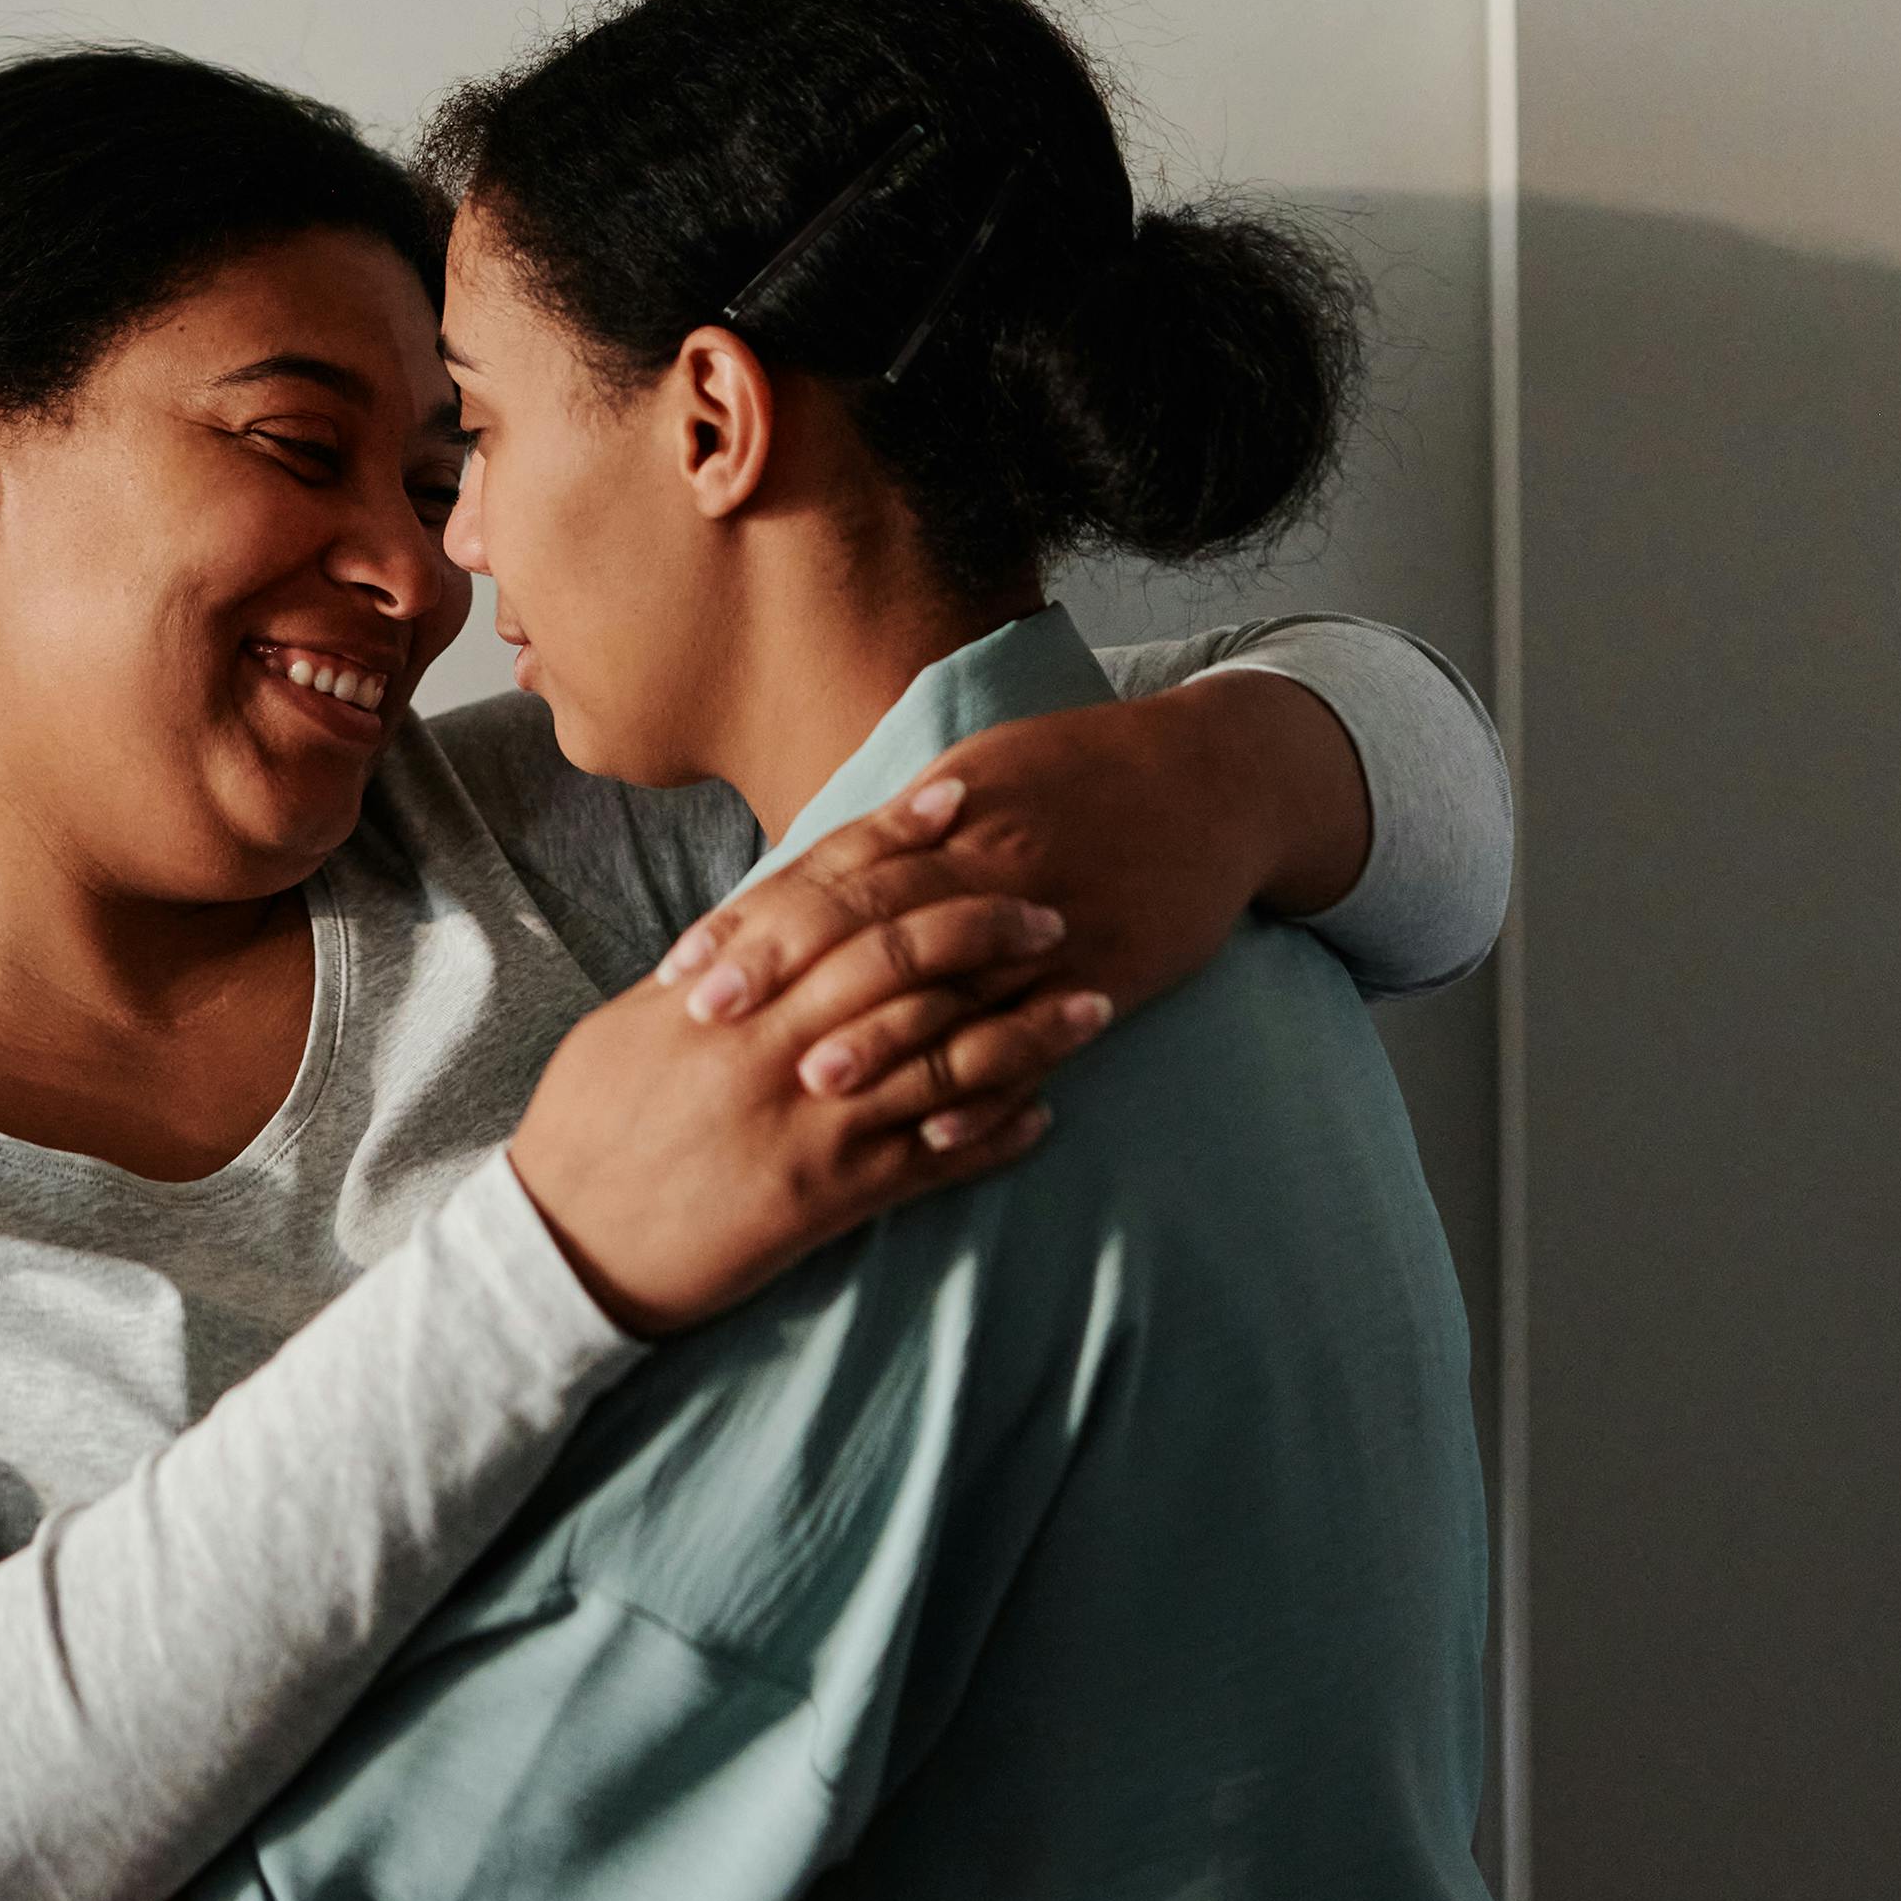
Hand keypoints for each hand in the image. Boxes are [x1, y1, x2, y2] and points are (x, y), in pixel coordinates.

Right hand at [507, 859, 1106, 1333]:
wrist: (562, 1249)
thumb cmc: (589, 1128)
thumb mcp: (633, 1026)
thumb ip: (708, 973)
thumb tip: (762, 924)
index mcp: (724, 990)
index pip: (822, 889)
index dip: (894, 838)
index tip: (960, 799)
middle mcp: (773, 1042)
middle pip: (899, 959)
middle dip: (985, 926)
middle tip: (1054, 908)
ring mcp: (806, 1121)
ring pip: (937, 1057)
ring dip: (1025, 1031)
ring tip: (1095, 1007)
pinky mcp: (822, 1200)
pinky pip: (928, 1162)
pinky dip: (991, 1137)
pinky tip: (1045, 1118)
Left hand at [659, 669, 1371, 1040]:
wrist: (1215, 781)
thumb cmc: (1084, 774)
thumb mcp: (985, 772)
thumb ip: (895, 829)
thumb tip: (801, 874)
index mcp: (949, 812)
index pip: (826, 871)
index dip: (752, 919)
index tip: (684, 966)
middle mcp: (989, 863)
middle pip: (869, 922)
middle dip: (784, 973)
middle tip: (707, 1021)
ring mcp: (1052, 922)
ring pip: (950, 987)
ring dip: (878, 1035)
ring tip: (806, 1082)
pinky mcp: (1109, 973)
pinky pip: (1039, 1038)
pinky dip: (989, 1085)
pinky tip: (937, 1129)